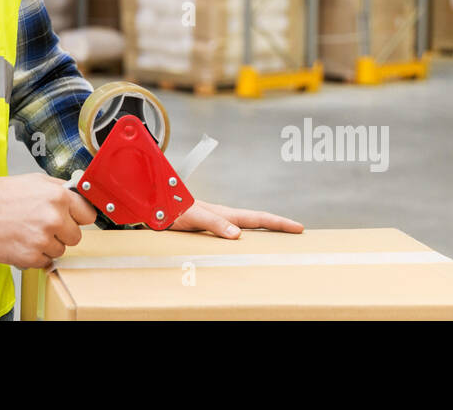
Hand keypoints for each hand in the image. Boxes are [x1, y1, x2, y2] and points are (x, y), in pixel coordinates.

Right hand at [0, 173, 98, 268]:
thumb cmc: (3, 195)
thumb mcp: (37, 181)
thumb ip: (61, 189)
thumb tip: (79, 196)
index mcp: (58, 197)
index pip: (89, 215)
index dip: (78, 217)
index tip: (71, 218)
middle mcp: (54, 218)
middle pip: (76, 236)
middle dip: (62, 233)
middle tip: (44, 225)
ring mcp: (42, 239)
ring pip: (60, 250)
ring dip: (48, 245)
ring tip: (29, 232)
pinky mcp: (30, 257)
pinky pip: (44, 262)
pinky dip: (35, 255)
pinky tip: (22, 241)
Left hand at [168, 199, 302, 238]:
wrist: (154, 206)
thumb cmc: (172, 209)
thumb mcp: (194, 217)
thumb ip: (214, 223)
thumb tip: (237, 234)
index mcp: (226, 214)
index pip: (258, 218)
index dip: (279, 223)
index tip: (298, 227)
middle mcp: (225, 217)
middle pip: (257, 222)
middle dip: (277, 227)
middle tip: (296, 232)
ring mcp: (218, 223)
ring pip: (246, 229)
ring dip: (262, 234)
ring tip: (278, 242)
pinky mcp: (209, 229)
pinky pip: (233, 235)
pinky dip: (246, 240)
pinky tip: (245, 247)